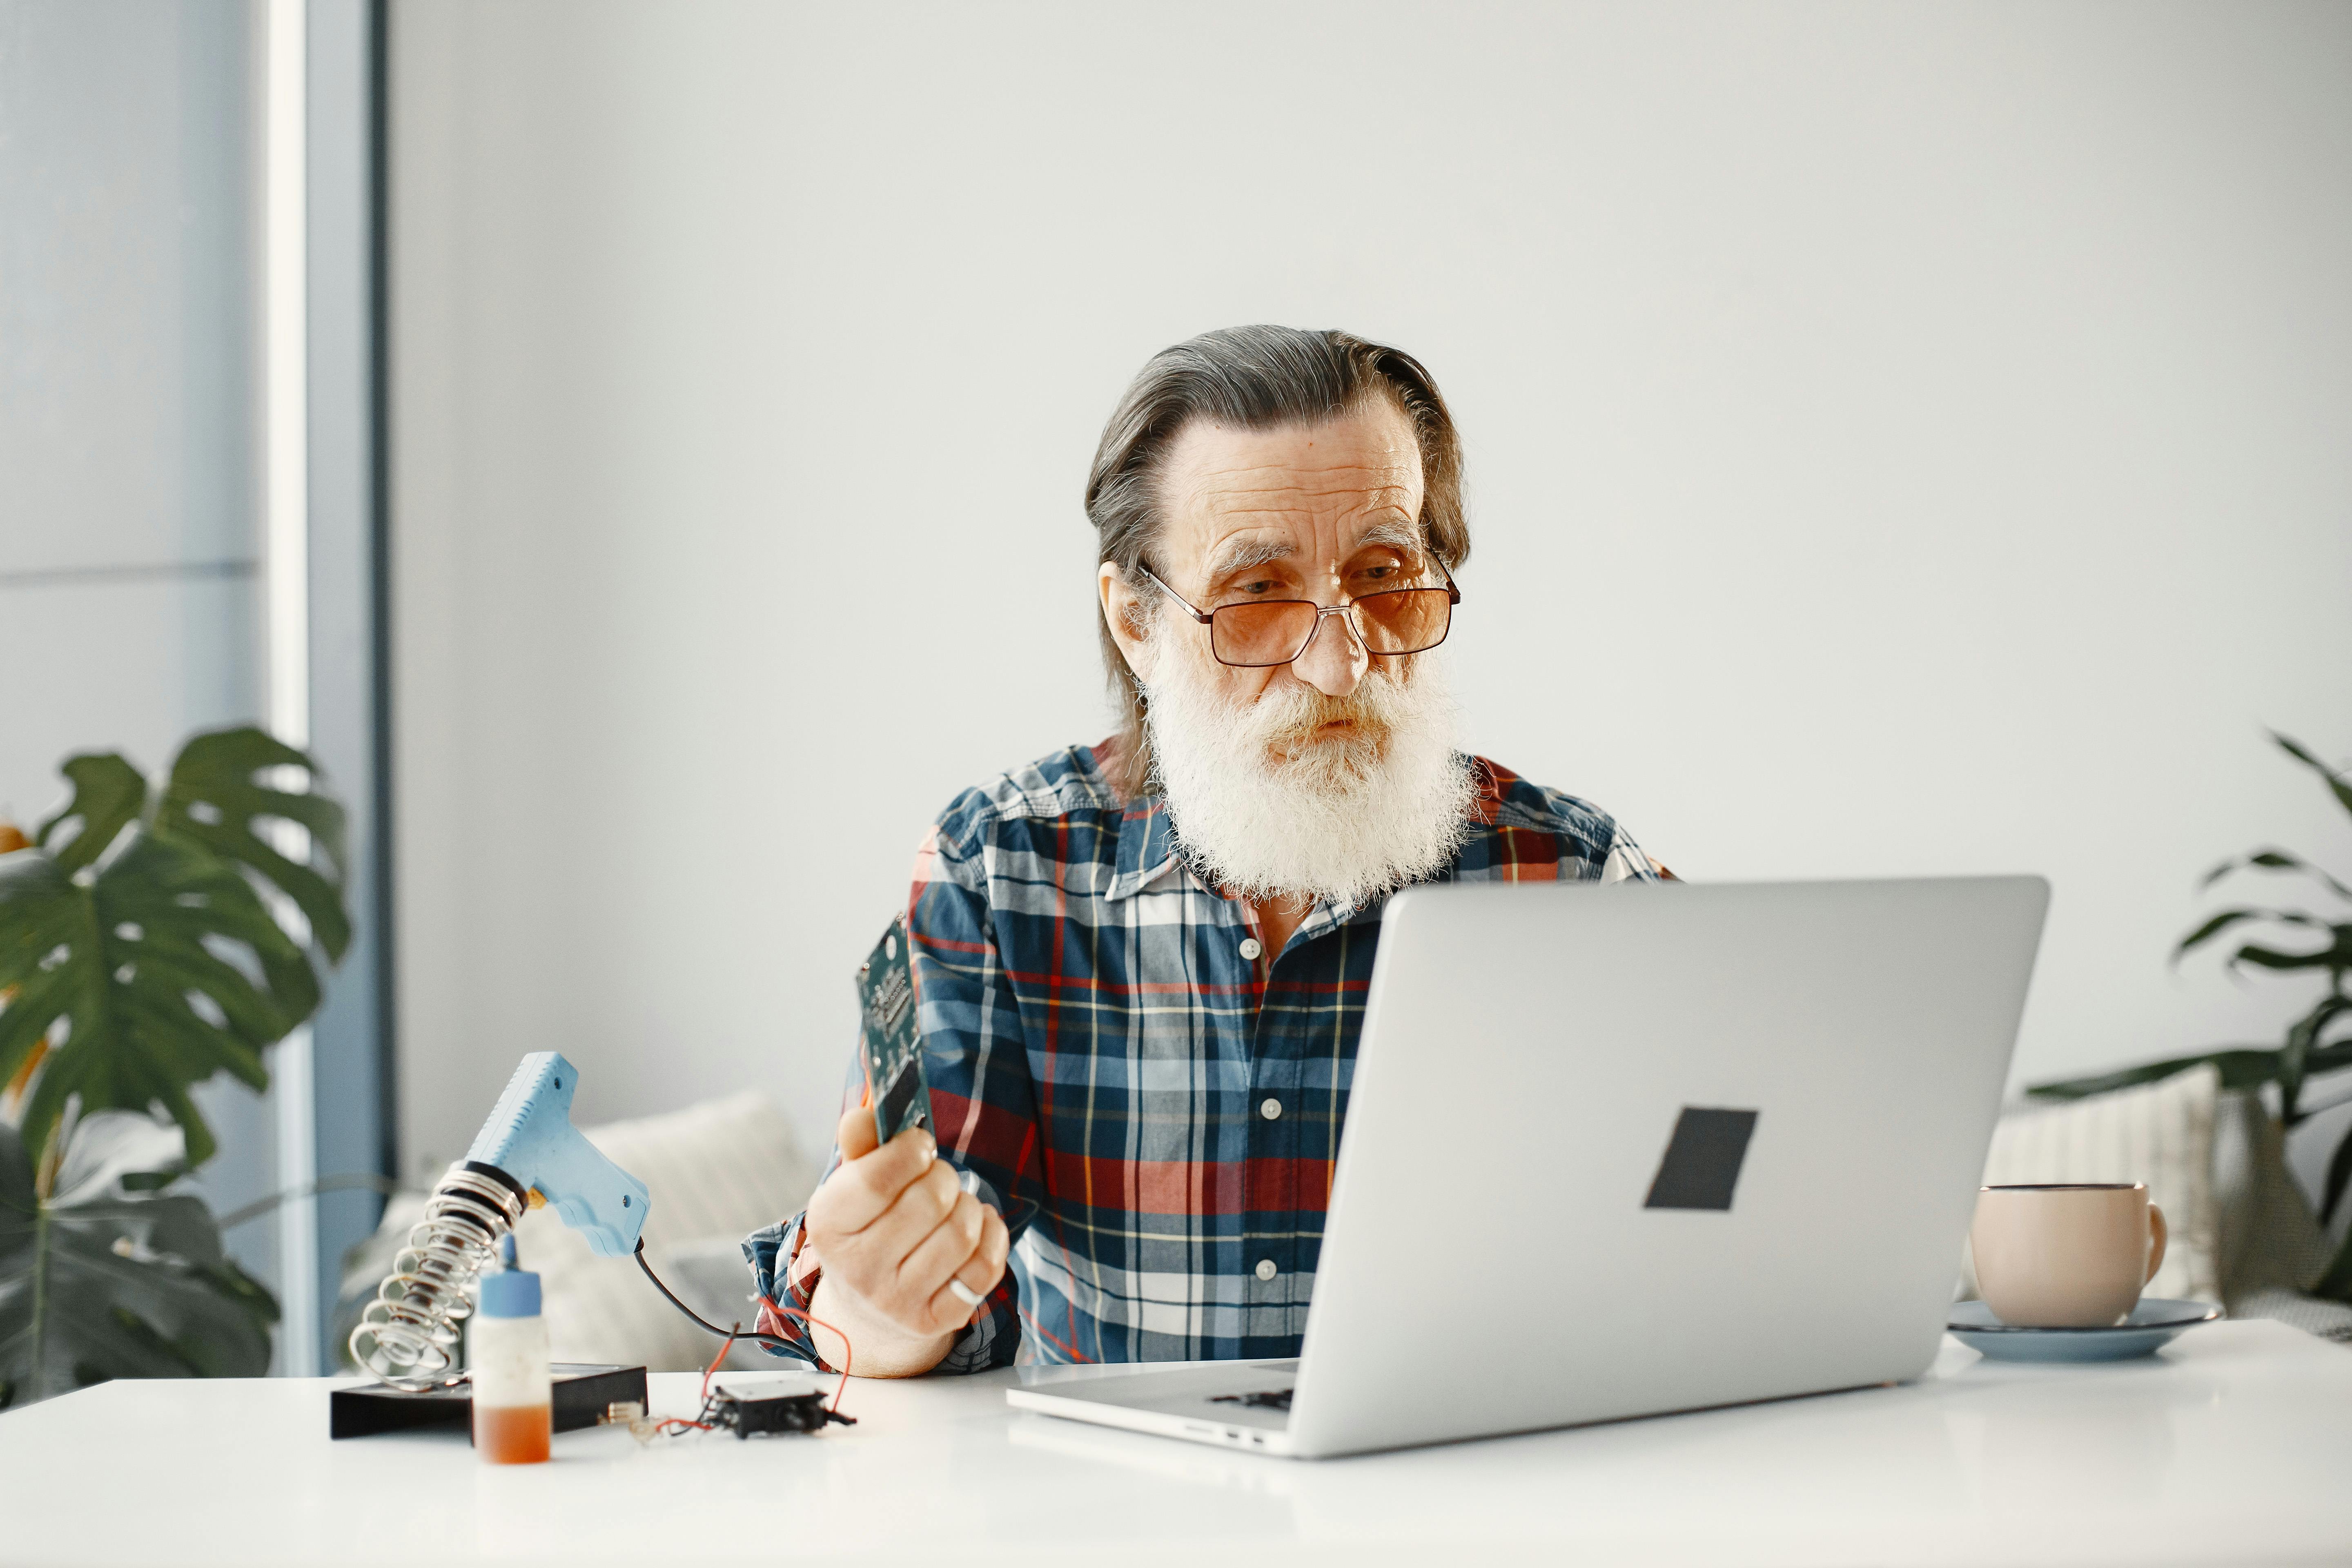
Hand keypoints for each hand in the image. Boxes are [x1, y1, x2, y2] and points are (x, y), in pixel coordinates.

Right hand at [802, 1104, 1009, 1374]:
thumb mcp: (854, 1186)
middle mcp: (857, 1270)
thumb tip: (865, 1115)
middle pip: (929, 1200)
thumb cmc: (868, 1227)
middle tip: (937, 1178)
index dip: (911, 1149)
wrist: (869, 1308)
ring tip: (954, 1206)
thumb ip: (862, 1145)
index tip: (920, 1144)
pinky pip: (985, 1268)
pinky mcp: (935, 1321)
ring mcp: (896, 1302)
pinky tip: (976, 1231)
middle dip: (944, 1177)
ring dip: (969, 1207)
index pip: (877, 1178)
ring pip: (961, 1233)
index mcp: (828, 1225)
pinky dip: (991, 1237)